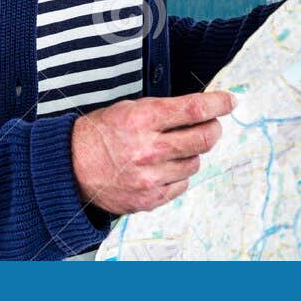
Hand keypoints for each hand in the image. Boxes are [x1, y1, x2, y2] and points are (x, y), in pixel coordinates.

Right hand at [71, 91, 233, 214]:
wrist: (70, 167)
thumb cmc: (100, 134)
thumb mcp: (129, 109)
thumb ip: (165, 110)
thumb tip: (202, 110)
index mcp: (142, 120)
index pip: (195, 110)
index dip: (219, 104)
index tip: (230, 101)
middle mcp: (148, 149)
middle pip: (204, 138)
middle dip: (214, 129)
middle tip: (211, 125)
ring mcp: (150, 178)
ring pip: (196, 163)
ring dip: (193, 153)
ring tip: (175, 147)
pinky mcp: (149, 199)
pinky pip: (182, 184)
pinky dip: (179, 174)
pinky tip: (165, 166)